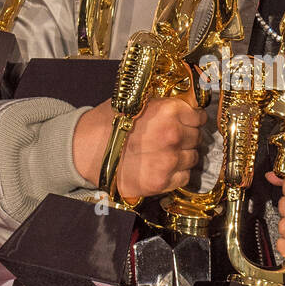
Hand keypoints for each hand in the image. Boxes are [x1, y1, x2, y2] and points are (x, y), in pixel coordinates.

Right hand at [73, 95, 206, 196]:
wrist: (86, 149)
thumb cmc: (109, 123)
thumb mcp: (139, 103)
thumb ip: (165, 107)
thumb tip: (186, 111)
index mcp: (169, 111)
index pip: (199, 116)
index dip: (193, 120)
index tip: (188, 123)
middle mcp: (173, 135)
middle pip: (197, 138)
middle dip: (187, 138)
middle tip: (172, 139)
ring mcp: (169, 160)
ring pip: (193, 158)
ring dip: (183, 156)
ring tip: (165, 154)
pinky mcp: (162, 182)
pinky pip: (184, 177)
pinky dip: (177, 173)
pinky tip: (162, 167)